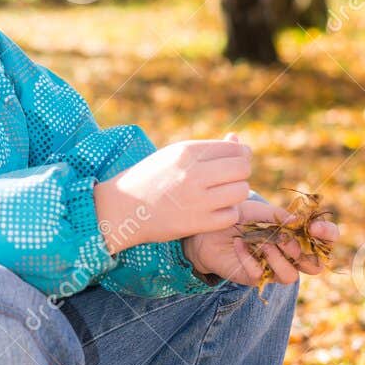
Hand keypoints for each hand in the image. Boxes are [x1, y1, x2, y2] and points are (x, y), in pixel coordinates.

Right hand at [93, 136, 251, 253]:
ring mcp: (196, 200)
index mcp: (186, 151)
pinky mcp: (197, 223)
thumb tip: (239, 142)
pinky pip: (231, 215)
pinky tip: (214, 211)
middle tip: (227, 181)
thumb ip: (207, 149)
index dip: (237, 157)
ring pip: (241, 191)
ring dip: (235, 194)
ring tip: (220, 196)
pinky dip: (227, 214)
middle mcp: (193, 173)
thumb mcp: (173, 155)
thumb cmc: (150, 178)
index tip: (228, 165)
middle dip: (239, 174)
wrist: (121, 208)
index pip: (234, 149)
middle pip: (242, 168)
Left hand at [182, 197, 340, 286]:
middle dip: (308, 253)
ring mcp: (272, 269)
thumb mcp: (256, 210)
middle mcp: (289, 256)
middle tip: (289, 239)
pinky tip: (238, 244)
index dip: (327, 235)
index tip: (315, 226)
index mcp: (296, 236)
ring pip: (290, 276)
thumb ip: (276, 215)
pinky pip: (260, 275)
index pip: (324, 241)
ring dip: (279, 259)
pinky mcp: (254, 278)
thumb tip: (297, 221)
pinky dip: (249, 258)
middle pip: (314, 266)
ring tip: (263, 243)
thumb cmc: (236, 218)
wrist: (206, 231)